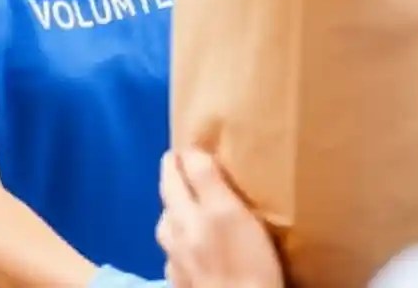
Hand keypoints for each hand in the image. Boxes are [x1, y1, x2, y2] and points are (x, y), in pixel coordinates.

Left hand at [157, 149, 283, 287]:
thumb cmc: (251, 268)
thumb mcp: (236, 217)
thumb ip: (211, 183)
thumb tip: (193, 153)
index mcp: (199, 212)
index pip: (187, 169)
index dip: (188, 153)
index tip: (192, 142)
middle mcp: (182, 231)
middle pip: (170, 193)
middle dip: (171, 173)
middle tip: (178, 159)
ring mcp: (178, 259)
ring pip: (166, 224)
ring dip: (171, 207)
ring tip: (182, 202)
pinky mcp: (180, 281)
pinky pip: (171, 253)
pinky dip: (176, 241)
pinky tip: (187, 245)